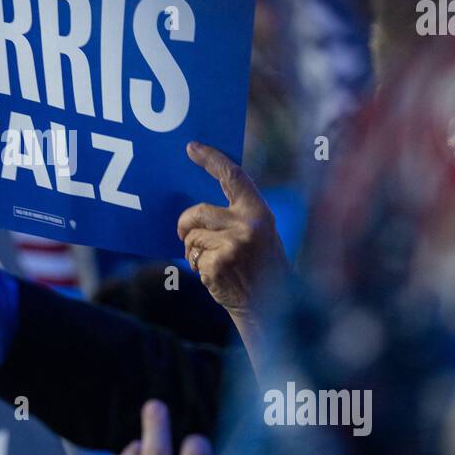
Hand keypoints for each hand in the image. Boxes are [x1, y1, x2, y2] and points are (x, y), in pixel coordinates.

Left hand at [177, 141, 287, 363]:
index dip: (212, 159)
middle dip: (185, 224)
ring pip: (191, 237)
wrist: (271, 307)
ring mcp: (232, 245)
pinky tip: (216, 277)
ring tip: (215, 264)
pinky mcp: (217, 264)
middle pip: (197, 212)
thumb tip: (200, 206)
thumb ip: (237, 217)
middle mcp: (247, 226)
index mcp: (260, 213)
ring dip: (193, 251)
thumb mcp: (260, 235)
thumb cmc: (262, 268)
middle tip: (183, 234)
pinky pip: (192, 258)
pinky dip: (197, 267)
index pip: (233, 177)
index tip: (192, 146)